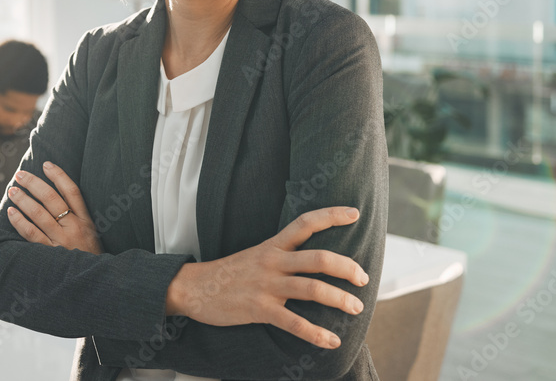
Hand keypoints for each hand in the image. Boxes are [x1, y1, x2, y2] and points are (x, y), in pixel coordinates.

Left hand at [7, 161, 102, 254]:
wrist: (95, 286)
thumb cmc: (89, 259)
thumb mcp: (92, 236)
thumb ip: (78, 219)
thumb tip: (57, 198)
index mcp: (86, 221)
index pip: (72, 191)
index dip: (59, 175)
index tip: (46, 164)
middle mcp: (74, 228)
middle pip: (52, 198)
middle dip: (34, 183)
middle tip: (21, 175)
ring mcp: (62, 241)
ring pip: (39, 213)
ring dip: (23, 199)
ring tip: (13, 191)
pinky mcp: (51, 254)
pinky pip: (32, 234)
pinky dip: (20, 222)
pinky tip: (11, 213)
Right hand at [165, 206, 368, 348]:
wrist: (192, 288)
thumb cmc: (228, 274)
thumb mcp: (254, 256)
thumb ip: (281, 257)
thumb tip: (311, 265)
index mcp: (272, 245)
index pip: (305, 223)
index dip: (331, 215)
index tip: (354, 213)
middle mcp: (272, 261)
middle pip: (318, 258)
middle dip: (346, 267)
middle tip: (363, 278)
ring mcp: (265, 285)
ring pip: (311, 288)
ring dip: (339, 299)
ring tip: (356, 308)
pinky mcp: (259, 309)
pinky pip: (293, 322)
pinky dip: (316, 334)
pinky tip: (331, 341)